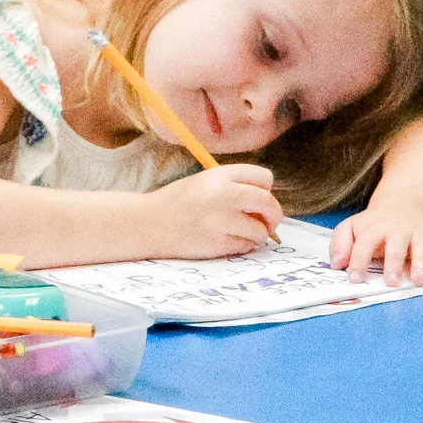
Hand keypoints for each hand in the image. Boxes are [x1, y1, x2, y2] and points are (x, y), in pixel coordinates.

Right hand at [146, 165, 282, 257]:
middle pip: (268, 203)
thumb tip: (268, 205)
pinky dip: (243, 246)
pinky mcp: (218, 243)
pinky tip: (229, 241)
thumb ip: (235, 186)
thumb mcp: (206, 181)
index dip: (265, 190)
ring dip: (258, 235)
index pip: (264, 178)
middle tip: (268, 223)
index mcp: (221, 175)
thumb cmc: (179, 202)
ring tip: (243, 233)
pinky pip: (246, 246)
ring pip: (260, 230)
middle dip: (273, 215)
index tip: (259, 199)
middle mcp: (224, 195)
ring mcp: (221, 220)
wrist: (150, 223)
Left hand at [328, 202, 422, 287]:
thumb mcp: (352, 227)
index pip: (365, 243)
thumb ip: (340, 244)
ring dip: (422, 261)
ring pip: (422, 244)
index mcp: (374, 227)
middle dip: (394, 263)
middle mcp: (398, 229)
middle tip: (391, 282)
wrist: (404, 202)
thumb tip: (337, 264)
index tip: (355, 278)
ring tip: (419, 279)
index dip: (359, 260)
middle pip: (396, 244)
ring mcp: (419, 231)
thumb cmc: (375, 225)